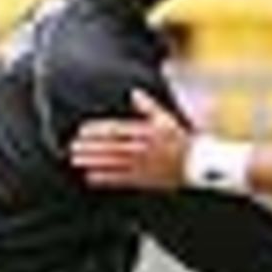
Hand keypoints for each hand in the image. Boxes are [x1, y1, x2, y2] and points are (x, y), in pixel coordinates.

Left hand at [71, 91, 189, 188]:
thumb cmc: (181, 140)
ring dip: (92, 161)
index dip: (97, 130)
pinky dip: (105, 179)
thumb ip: (148, 106)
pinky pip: (121, 180)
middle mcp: (143, 149)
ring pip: (112, 163)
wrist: (199, 165)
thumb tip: (134, 92)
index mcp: (147, 132)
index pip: (116, 130)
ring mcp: (143, 166)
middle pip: (110, 147)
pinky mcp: (144, 180)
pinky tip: (90, 177)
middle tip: (72, 146)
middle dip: (90, 147)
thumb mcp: (167, 119)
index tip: (81, 131)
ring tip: (75, 160)